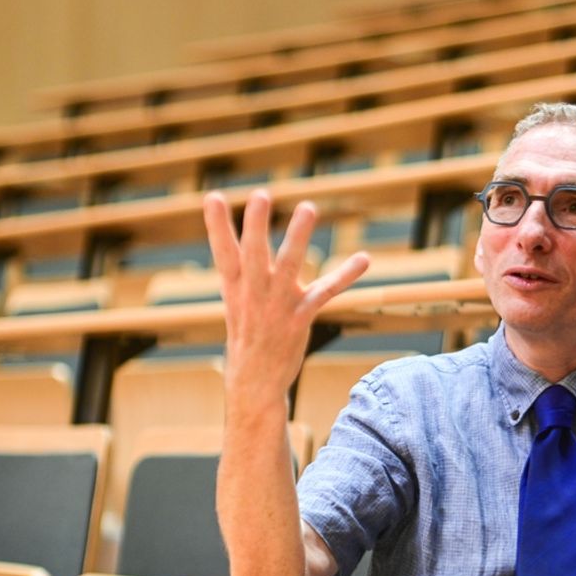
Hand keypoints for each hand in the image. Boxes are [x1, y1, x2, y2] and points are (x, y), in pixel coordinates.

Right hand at [202, 189, 368, 402]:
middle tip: (260, 195)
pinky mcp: (300, 318)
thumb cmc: (246, 333)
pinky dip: (345, 274)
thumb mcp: (234, 300)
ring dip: (298, 236)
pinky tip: (363, 258)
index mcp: (235, 287)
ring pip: (289, 264)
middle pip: (254, 254)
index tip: (212, 197)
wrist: (253, 380)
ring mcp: (277, 305)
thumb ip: (238, 269)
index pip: (223, 252)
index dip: (216, 226)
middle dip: (257, 226)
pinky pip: (325, 291)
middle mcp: (254, 293)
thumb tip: (228, 238)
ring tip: (307, 207)